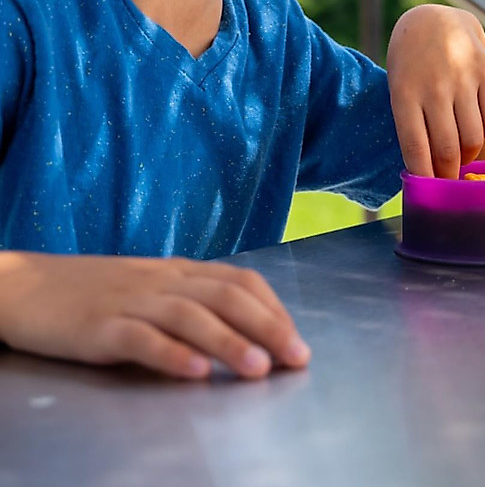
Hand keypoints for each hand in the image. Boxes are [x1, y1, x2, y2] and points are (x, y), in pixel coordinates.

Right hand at [0, 251, 309, 379]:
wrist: (24, 285)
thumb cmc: (93, 292)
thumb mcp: (150, 288)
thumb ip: (190, 303)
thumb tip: (242, 330)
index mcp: (180, 271)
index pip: (241, 282)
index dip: (274, 310)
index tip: (298, 342)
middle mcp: (163, 281)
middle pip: (227, 296)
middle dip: (268, 327)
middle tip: (295, 359)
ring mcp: (131, 301)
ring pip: (191, 316)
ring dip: (230, 342)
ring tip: (258, 370)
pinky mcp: (99, 327)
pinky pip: (141, 339)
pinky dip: (171, 354)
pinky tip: (195, 372)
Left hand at [387, 4, 484, 177]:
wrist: (432, 20)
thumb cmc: (410, 67)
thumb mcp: (400, 89)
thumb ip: (412, 124)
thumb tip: (427, 173)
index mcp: (404, 93)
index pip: (415, 148)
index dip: (423, 176)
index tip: (428, 190)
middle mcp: (434, 86)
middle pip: (447, 149)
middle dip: (448, 173)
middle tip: (448, 178)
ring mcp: (462, 78)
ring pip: (473, 138)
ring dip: (468, 154)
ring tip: (462, 153)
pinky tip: (476, 125)